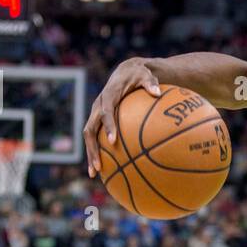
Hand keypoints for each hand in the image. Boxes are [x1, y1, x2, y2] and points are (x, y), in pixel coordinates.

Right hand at [84, 58, 161, 176]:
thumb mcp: (145, 75)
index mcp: (108, 96)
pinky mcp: (99, 120)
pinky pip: (96, 138)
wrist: (125, 71)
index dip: (108, 126)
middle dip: (92, 148)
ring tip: (95, 174)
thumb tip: (158, 92)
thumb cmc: (138, 75)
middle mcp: (98, 106)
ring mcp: (96, 114)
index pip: (105, 112)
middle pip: (90, 130)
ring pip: (89, 137)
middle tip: (99, 166)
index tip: (113, 141)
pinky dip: (98, 152)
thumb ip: (151, 83)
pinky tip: (106, 168)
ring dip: (91, 155)